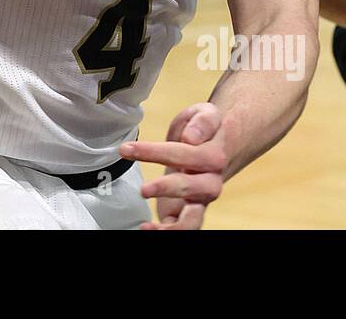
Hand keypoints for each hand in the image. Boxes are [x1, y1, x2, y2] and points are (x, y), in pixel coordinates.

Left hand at [119, 102, 226, 229]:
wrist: (214, 147)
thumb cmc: (202, 130)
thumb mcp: (207, 114)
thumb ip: (204, 121)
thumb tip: (191, 138)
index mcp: (213, 156)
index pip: (187, 154)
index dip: (158, 152)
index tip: (131, 149)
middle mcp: (210, 182)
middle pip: (191, 187)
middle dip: (166, 188)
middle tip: (142, 189)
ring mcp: (200, 200)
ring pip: (193, 218)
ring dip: (173, 227)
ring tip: (148, 227)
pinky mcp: (189, 211)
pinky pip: (184, 227)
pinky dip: (168, 232)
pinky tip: (147, 229)